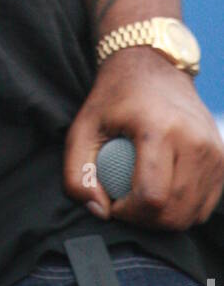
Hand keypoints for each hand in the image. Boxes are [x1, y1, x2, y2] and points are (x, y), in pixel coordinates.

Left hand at [63, 47, 223, 228]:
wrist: (153, 65)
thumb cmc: (114, 97)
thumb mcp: (82, 126)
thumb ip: (76, 173)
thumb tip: (99, 211)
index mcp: (159, 128)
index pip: (151, 196)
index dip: (128, 212)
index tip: (112, 201)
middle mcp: (194, 139)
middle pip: (175, 211)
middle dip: (145, 220)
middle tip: (126, 203)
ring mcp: (214, 150)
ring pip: (193, 213)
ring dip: (165, 218)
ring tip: (142, 197)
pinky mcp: (223, 158)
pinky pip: (206, 204)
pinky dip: (184, 208)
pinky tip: (162, 190)